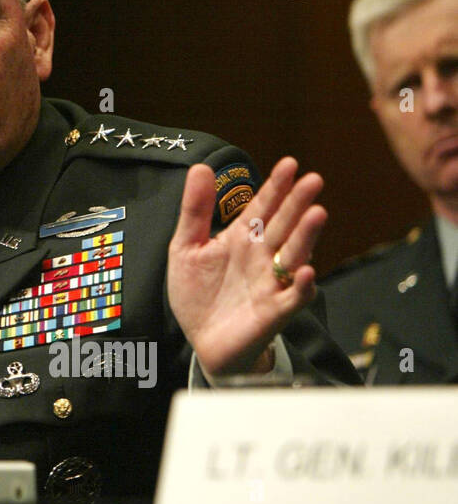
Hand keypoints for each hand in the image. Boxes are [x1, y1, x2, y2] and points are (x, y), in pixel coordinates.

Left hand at [166, 157, 324, 376]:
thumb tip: (201, 167)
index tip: (290, 163)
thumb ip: (196, 210)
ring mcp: (271, 283)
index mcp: (242, 238)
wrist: (201, 339)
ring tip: (317, 214)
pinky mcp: (274, 312)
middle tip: (313, 180)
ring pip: (294, 256)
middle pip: (284, 226)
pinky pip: (293, 297)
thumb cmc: (198, 293)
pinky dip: (301, 285)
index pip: (263, 207)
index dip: (276, 186)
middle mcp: (262, 257)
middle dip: (298, 203)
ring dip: (306, 236)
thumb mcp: (187, 247)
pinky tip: (306, 270)